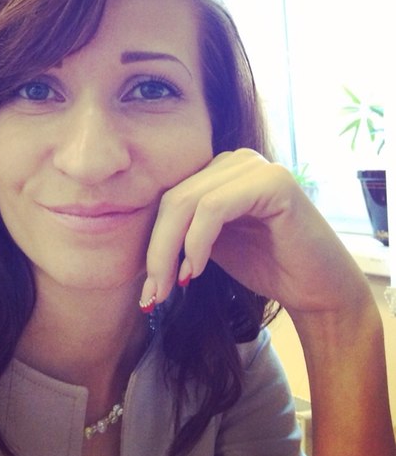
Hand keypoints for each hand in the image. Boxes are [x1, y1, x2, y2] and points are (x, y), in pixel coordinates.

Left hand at [140, 148, 394, 455]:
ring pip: (187, 202)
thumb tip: (135, 245)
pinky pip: (214, 208)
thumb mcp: (209, 245)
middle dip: (156, 251)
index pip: (169, 198)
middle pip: (173, 199)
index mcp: (219, 171)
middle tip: (152, 295)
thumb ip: (180, 231)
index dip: (151, 242)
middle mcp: (235, 160)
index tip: (148, 289)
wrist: (319, 290)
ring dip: (169, 252)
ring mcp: (255, 166)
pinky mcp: (273, 182)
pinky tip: (195, 272)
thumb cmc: (266, 267)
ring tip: (169, 289)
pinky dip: (196, 242)